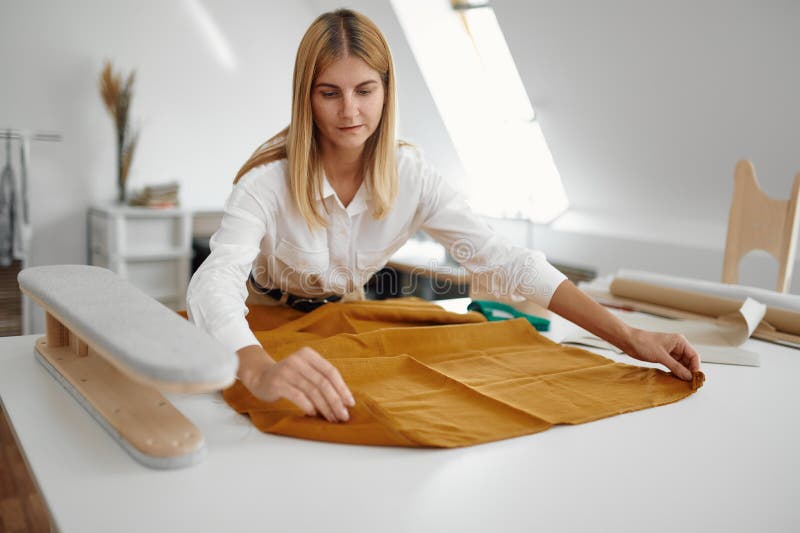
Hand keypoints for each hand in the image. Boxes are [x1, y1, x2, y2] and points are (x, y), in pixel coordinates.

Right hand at [240, 345, 354, 422]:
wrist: (260, 377)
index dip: (342, 388)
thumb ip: (321, 379)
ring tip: (331, 418)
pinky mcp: (277, 382)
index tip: (350, 403)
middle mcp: (298, 359)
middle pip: (322, 382)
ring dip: (324, 407)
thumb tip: (343, 400)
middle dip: (335, 401)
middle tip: (343, 415)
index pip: (330, 371)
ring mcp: (287, 370)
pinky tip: (314, 414)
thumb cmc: (289, 377)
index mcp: (308, 354)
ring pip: (312, 390)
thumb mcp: (305, 371)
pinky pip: (298, 396)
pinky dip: (308, 406)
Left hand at [623, 328, 700, 380]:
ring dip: (682, 372)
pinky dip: (675, 371)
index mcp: (680, 341)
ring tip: (683, 383)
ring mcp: (671, 351)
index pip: (694, 356)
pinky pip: (674, 365)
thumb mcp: (661, 356)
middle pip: (689, 361)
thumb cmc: (644, 343)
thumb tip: (688, 376)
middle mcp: (677, 346)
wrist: (629, 341)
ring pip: (682, 364)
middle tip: (689, 383)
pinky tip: (675, 378)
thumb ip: (676, 367)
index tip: (695, 379)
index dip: (696, 367)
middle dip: (690, 371)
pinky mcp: (664, 356)